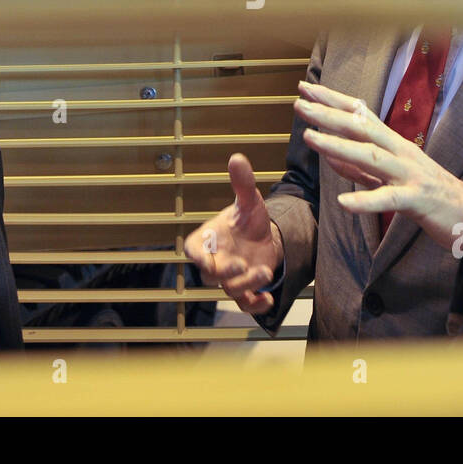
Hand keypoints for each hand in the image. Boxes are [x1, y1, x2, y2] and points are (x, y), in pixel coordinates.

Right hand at [183, 153, 284, 314]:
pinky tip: (269, 300)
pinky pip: (245, 304)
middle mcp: (215, 262)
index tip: (205, 257)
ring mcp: (230, 279)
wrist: (266, 237)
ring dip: (246, 284)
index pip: (194, 252)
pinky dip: (256, 306)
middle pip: (211, 275)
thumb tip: (237, 157)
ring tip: (265, 271)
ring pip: (230, 289)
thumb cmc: (249, 219)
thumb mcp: (249, 200)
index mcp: (208, 241)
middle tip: (242, 265)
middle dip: (225, 273)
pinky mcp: (246, 290)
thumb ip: (242, 182)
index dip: (197, 257)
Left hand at [293, 80, 462, 247]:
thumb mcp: (390, 178)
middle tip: (299, 103)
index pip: (360, 116)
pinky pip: (390, 199)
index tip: (305, 89)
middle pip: (362, 128)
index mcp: (395, 145)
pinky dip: (366, 201)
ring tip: (309, 138)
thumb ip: (360, 168)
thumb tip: (329, 154)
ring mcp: (411, 174)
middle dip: (329, 115)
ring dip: (339, 145)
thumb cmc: (430, 196)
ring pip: (371, 156)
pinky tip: (343, 203)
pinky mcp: (419, 200)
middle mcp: (402, 152)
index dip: (333, 101)